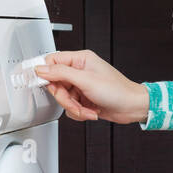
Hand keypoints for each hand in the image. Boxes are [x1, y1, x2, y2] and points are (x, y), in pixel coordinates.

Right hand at [33, 50, 149, 124]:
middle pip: (55, 83)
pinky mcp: (83, 99)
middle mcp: (79, 71)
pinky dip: (79, 112)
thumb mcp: (86, 80)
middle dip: (65, 98)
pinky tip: (91, 111)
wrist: (132, 107)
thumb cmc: (117, 90)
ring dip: (74, 107)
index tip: (44, 84)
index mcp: (80, 60)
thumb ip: (60, 73)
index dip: (46, 74)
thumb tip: (41, 69)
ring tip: (88, 109)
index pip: (52, 61)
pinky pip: (70, 107)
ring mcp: (81, 86)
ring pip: (63, 98)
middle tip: (75, 102)